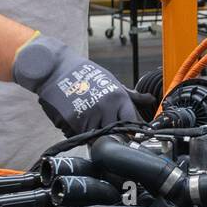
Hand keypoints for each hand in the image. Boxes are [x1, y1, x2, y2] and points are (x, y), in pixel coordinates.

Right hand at [12, 33, 136, 134]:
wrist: (56, 68)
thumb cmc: (86, 74)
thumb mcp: (111, 82)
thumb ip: (131, 96)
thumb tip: (150, 100)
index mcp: (118, 98)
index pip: (132, 124)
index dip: (131, 131)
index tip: (128, 134)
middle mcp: (105, 108)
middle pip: (114, 135)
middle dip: (111, 135)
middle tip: (104, 129)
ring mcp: (88, 116)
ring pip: (96, 138)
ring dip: (93, 134)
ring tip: (87, 121)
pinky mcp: (71, 122)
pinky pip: (79, 136)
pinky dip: (78, 132)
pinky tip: (75, 119)